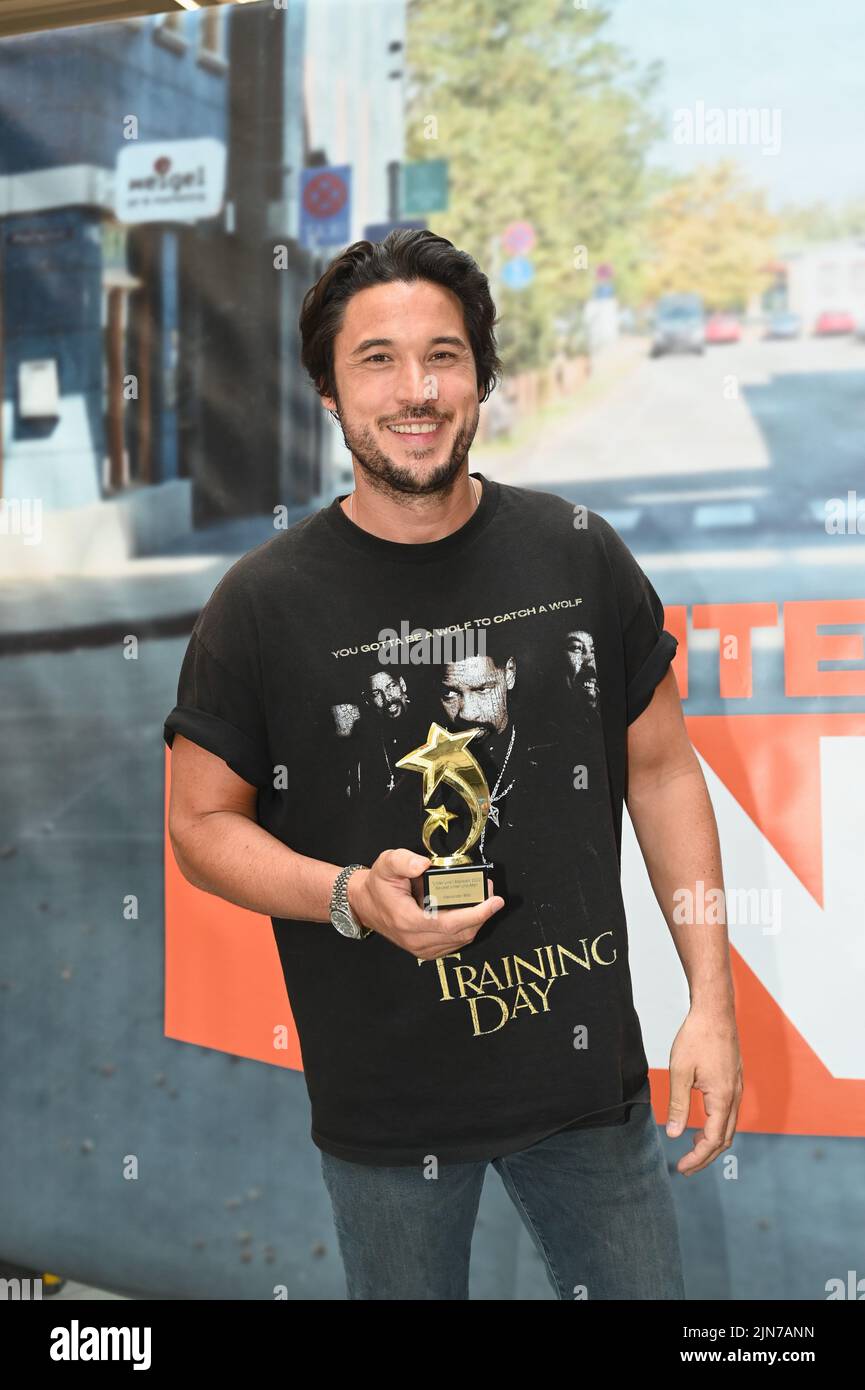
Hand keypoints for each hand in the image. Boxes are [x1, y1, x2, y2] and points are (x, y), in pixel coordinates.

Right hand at [348, 848, 503, 959]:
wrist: (365, 904)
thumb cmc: (378, 883)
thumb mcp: (386, 863)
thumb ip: (404, 861)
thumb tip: (424, 864)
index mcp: (408, 920)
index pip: (450, 923)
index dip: (477, 913)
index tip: (495, 901)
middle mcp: (416, 940)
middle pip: (461, 933)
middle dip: (482, 914)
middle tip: (492, 892)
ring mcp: (421, 949)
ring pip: (461, 940)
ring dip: (477, 921)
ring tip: (485, 898)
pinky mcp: (426, 950)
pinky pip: (455, 943)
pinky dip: (467, 928)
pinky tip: (472, 911)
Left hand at [665, 1004, 743, 1175]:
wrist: (715, 1011)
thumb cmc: (696, 1037)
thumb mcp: (680, 1071)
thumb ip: (678, 1105)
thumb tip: (674, 1135)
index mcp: (722, 1098)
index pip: (713, 1141)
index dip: (697, 1158)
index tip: (681, 1168)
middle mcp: (735, 1097)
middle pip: (724, 1139)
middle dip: (705, 1157)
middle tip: (685, 1168)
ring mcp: (737, 1089)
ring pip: (729, 1127)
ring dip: (712, 1143)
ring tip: (691, 1149)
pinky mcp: (735, 1081)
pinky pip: (730, 1113)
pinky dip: (717, 1127)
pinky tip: (701, 1124)